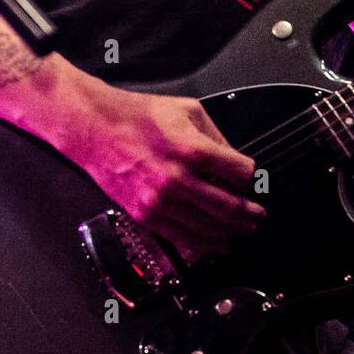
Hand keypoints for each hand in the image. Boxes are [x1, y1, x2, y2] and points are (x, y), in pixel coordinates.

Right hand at [65, 91, 264, 261]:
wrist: (94, 127)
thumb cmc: (138, 115)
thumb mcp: (189, 111)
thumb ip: (216, 137)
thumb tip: (233, 161)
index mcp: (192, 149)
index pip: (241, 173)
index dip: (252, 177)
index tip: (254, 180)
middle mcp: (178, 179)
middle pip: (229, 206)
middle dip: (250, 213)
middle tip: (259, 215)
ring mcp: (160, 200)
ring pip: (208, 227)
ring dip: (231, 231)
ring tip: (244, 230)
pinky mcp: (145, 214)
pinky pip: (181, 237)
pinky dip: (203, 243)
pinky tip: (216, 243)